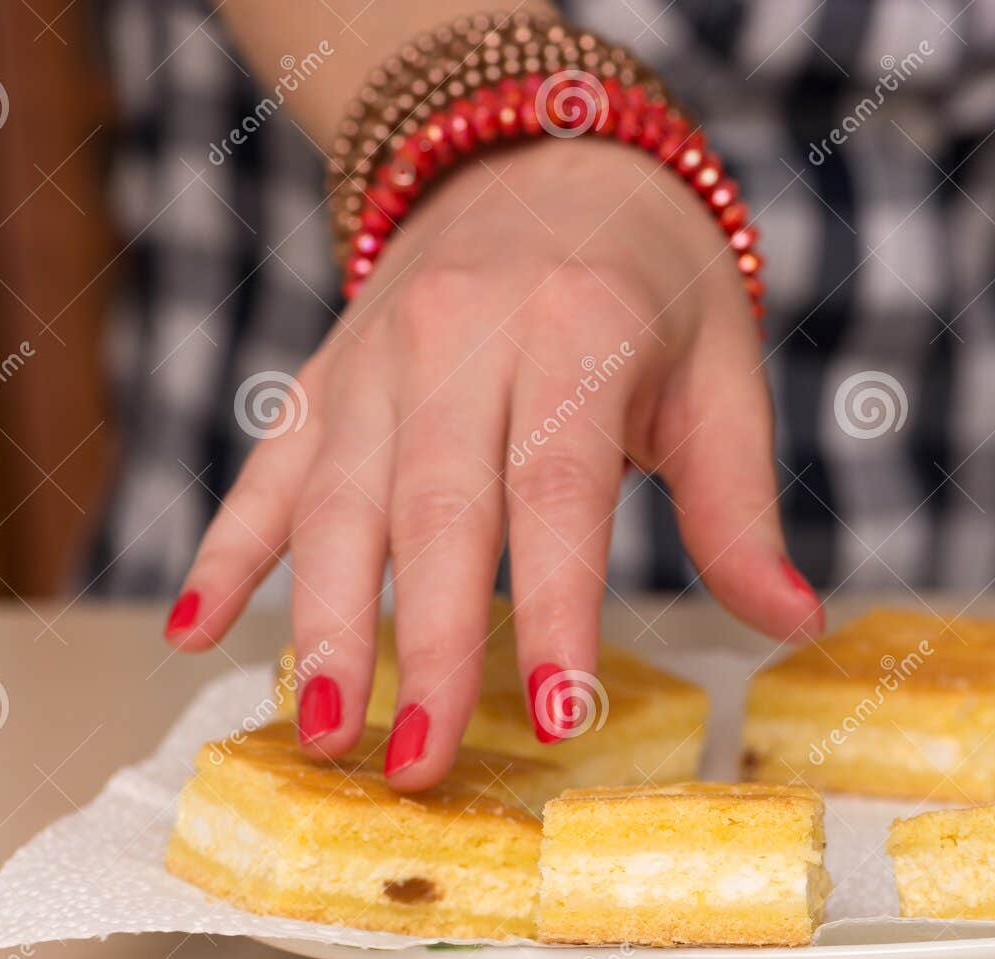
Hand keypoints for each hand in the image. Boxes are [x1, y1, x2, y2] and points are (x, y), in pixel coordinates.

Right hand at [164, 136, 823, 787]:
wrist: (542, 158)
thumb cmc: (648, 286)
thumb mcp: (719, 375)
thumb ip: (739, 506)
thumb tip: (795, 621)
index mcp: (575, 332)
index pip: (559, 492)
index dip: (556, 610)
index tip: (557, 716)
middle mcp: (460, 336)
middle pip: (436, 509)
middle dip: (425, 647)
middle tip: (420, 764)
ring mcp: (376, 357)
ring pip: (339, 502)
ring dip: (325, 623)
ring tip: (325, 733)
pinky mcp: (326, 378)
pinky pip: (268, 468)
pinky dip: (228, 549)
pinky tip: (199, 628)